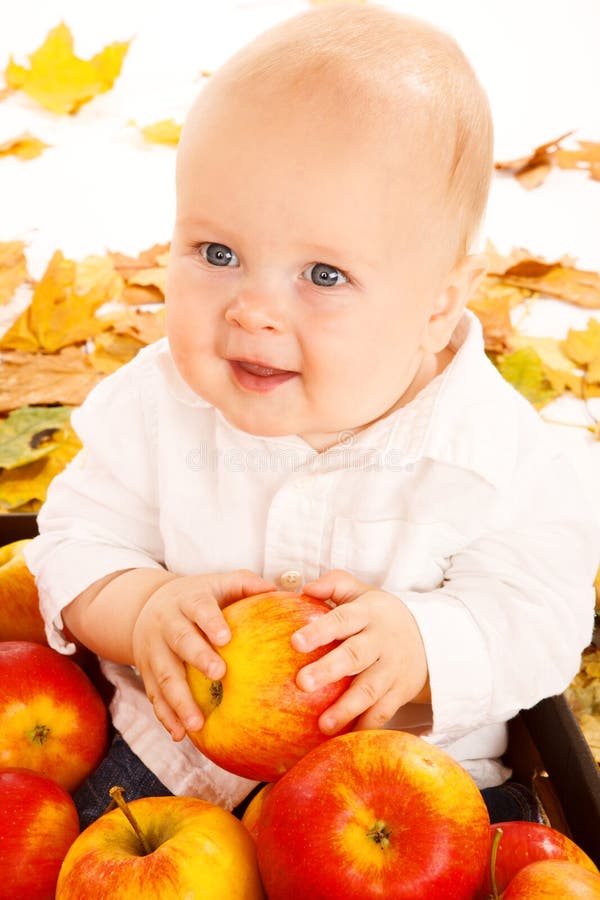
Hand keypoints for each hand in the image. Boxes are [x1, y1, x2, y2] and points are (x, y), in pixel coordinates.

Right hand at [132, 570, 276, 741]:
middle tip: (219, 675)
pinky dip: (165, 715)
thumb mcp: (217, 583)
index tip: (226, 638)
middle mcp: (167, 624)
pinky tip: (179, 734)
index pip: (199, 608)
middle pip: (180, 640)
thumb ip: (245, 584)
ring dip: (180, 700)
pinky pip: (155, 695)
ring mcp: (154, 650)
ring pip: (165, 675)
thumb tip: (276, 590)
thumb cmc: (196, 597)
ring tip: (197, 723)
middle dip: (197, 657)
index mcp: (188, 600)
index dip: (211, 622)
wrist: (145, 606)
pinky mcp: (147, 672)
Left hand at [291, 569, 428, 734]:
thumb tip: (306, 588)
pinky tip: (344, 741)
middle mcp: (381, 642)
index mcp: (368, 614)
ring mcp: (392, 669)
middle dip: (329, 670)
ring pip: (370, 689)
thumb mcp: (362, 592)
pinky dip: (365, 727)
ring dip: (346, 708)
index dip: (320, 630)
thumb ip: (335, 585)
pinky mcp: (400, 693)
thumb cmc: (378, 615)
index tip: (295, 642)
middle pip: (355, 656)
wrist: (429, 639)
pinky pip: (383, 713)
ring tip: (322, 724)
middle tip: (302, 683)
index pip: (342, 619)